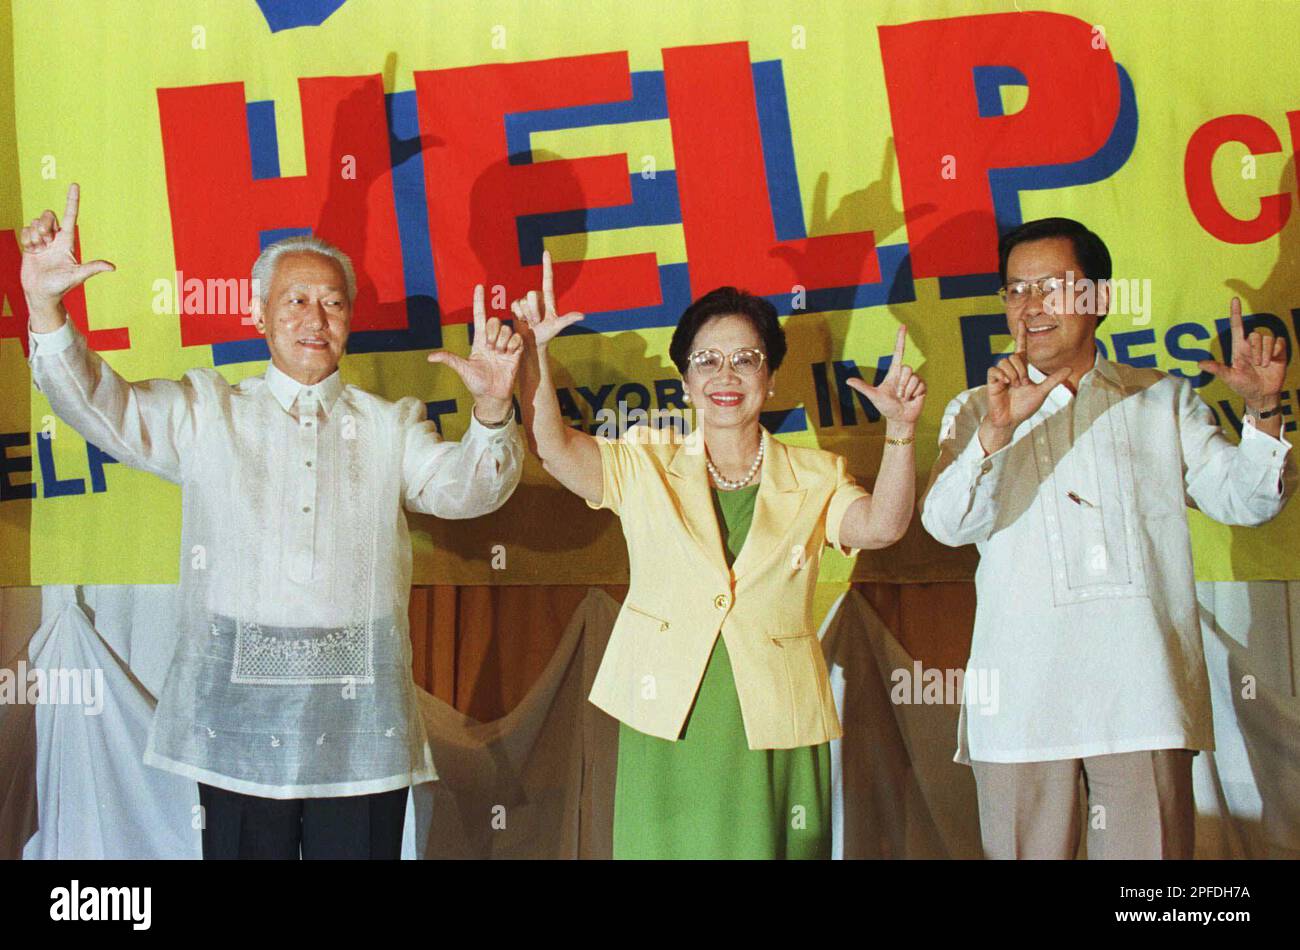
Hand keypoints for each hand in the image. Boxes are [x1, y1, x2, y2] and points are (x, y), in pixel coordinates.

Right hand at [19, 183, 114, 315]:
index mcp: (68, 241)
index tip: (75, 184)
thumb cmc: (61, 286)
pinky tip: (31, 250)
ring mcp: (42, 240)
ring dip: (35, 235)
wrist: (41, 293)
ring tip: (39, 249)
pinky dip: (27, 238)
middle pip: (48, 215)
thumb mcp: (77, 275)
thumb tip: (112, 267)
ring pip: (35, 222)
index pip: (70, 216)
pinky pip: (25, 230)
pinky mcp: (30, 244)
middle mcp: (55, 238)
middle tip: (45, 240)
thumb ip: (92, 268)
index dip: (72, 201)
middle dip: (44, 224)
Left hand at [427, 283, 522, 419]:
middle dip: (493, 331)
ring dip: (502, 340)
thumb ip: (449, 359)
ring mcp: (505, 346)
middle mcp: (492, 340)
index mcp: (478, 341)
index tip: (479, 286)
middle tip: (490, 348)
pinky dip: (513, 345)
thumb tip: (430, 357)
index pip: (479, 316)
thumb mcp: (462, 370)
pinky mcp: (516, 352)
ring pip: (506, 329)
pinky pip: (517, 338)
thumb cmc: (476, 384)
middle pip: (494, 321)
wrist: (492, 397)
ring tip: (500, 354)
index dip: (479, 301)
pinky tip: (509, 354)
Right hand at [510, 250, 583, 347]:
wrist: (532, 342)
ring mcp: (526, 300)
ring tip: (530, 322)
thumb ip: (568, 320)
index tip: (546, 252)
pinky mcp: (516, 305)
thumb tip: (582, 316)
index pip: (547, 279)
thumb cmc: (546, 334)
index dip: (546, 265)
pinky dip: (518, 315)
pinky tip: (522, 321)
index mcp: (548, 298)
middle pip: (531, 294)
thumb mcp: (557, 327)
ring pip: (522, 300)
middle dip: (533, 311)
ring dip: (526, 315)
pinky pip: (514, 305)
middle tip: (537, 321)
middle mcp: (537, 297)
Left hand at [845, 325, 926, 425]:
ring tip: (904, 398)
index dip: (900, 339)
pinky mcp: (922, 387)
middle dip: (901, 385)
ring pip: (913, 378)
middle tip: (897, 395)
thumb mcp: (874, 396)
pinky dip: (915, 394)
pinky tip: (912, 399)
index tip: (903, 326)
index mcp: (893, 372)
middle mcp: (904, 374)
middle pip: (907, 368)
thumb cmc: (886, 407)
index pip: (898, 352)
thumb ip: (862, 387)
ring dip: (907, 391)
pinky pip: (920, 385)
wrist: (899, 419)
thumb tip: (847, 380)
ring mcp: (914, 380)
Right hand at [983, 317, 1071, 434]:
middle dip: (1021, 370)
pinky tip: (1006, 385)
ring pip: (1005, 361)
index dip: (1021, 334)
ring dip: (1013, 375)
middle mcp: (1010, 368)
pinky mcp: (992, 380)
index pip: (1021, 347)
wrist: (1010, 420)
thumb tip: (1070, 368)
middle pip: (1014, 356)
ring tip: (1014, 387)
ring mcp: (1000, 374)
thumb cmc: (1024, 407)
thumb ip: (1053, 380)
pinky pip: (996, 370)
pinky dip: (1003, 377)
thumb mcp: (1042, 392)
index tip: (1022, 321)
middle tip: (1022, 384)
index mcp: (1021, 368)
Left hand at [1198, 297, 1285, 408]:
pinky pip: (1279, 342)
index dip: (1236, 312)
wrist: (1262, 394)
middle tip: (1255, 364)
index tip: (1235, 299)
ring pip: (1266, 338)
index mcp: (1238, 347)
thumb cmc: (1243, 386)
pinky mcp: (1278, 350)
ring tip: (1263, 365)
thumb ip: (1217, 369)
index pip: (1237, 325)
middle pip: (1255, 334)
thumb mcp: (1229, 378)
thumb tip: (1199, 364)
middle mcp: (1252, 344)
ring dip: (1265, 354)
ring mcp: (1266, 347)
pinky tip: (1273, 361)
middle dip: (1255, 350)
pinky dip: (1275, 352)